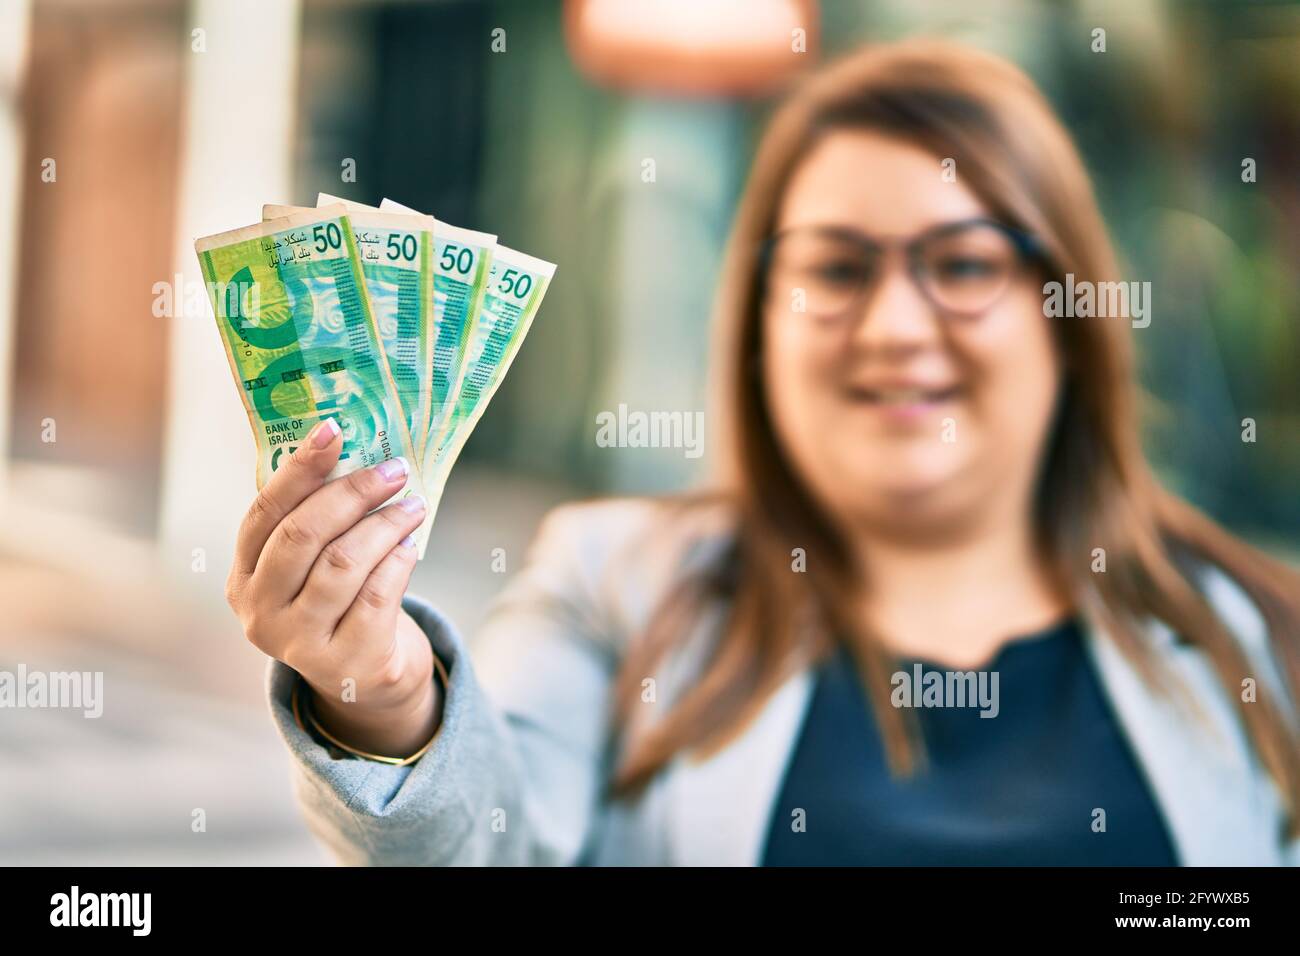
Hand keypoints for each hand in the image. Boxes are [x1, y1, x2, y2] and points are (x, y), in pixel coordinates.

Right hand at [225, 418, 440, 756]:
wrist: (365, 677)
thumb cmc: (339, 602)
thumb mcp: (312, 567)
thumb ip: (318, 521)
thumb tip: (357, 448)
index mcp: (243, 578)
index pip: (264, 512)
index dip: (299, 468)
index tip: (334, 429)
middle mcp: (260, 614)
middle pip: (303, 535)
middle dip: (352, 493)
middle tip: (394, 470)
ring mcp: (299, 644)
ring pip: (342, 564)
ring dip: (384, 525)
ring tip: (414, 505)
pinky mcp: (346, 663)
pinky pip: (376, 597)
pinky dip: (398, 562)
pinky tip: (412, 544)